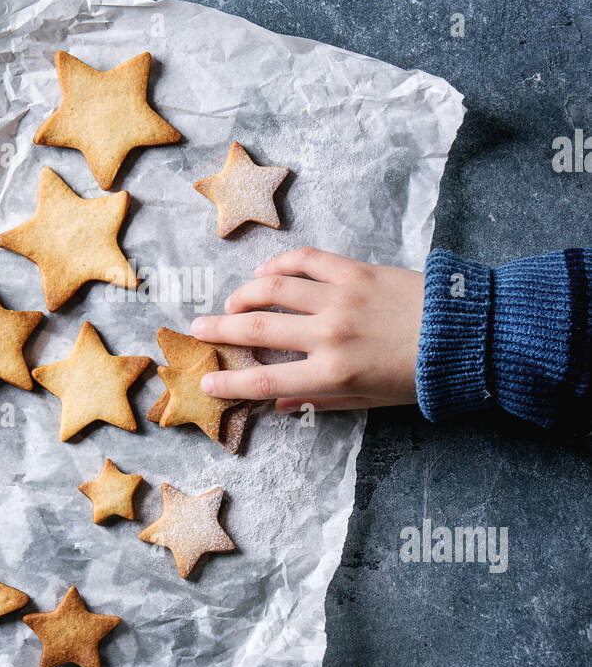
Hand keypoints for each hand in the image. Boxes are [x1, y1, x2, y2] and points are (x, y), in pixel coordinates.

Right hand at [190, 246, 424, 411]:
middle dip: (220, 329)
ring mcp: (340, 297)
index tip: (206, 383)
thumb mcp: (373, 400)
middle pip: (257, 328)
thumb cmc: (423, 375)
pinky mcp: (355, 270)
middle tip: (197, 329)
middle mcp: (329, 333)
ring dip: (243, 294)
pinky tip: (265, 272)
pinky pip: (305, 260)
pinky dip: (279, 264)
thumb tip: (282, 405)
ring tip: (229, 302)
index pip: (265, 379)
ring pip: (273, 287)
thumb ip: (324, 400)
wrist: (468, 335)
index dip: (230, 382)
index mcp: (333, 372)